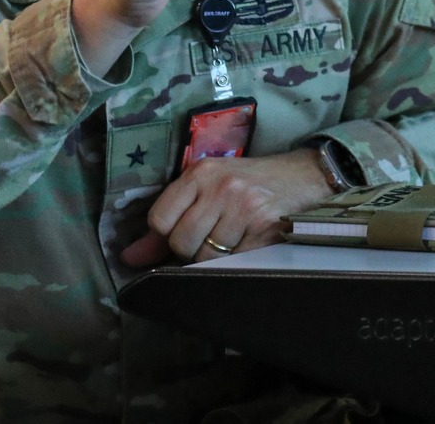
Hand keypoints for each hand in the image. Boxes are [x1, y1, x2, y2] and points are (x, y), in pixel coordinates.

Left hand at [121, 148, 330, 266]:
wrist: (305, 176)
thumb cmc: (250, 184)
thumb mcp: (208, 189)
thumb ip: (169, 221)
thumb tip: (129, 258)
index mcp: (201, 172)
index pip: (159, 220)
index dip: (168, 235)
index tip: (186, 230)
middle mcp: (221, 186)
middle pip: (182, 243)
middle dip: (194, 249)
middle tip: (216, 235)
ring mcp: (245, 206)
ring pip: (208, 257)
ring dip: (219, 257)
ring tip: (236, 237)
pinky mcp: (266, 228)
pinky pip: (236, 262)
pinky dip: (241, 260)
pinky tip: (251, 243)